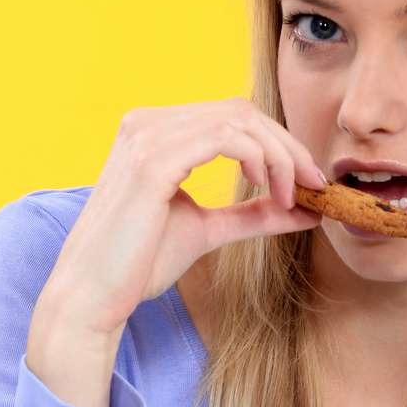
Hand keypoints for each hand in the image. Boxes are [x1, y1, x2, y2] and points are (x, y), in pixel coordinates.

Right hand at [34, 96, 326, 340]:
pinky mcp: (151, 162)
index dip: (277, 142)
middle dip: (287, 145)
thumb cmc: (138, 265)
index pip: (231, 117)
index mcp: (154, 133)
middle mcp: (147, 124)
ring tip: (291, 195)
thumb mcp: (207, 230)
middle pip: (240, 111)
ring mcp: (146, 137)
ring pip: (238, 121)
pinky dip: (258, 160)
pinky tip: (266, 190)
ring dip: (278, 155)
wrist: (93, 296)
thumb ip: (252, 216)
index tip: (307, 181)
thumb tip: (303, 209)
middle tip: (313, 184)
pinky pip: (225, 139)